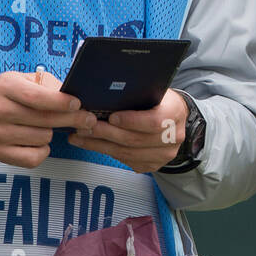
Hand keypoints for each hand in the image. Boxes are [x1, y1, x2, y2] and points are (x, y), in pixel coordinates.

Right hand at [0, 70, 96, 168]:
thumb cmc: (5, 94)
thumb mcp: (21, 79)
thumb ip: (46, 85)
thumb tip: (73, 100)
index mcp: (5, 87)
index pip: (36, 97)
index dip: (60, 102)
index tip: (77, 103)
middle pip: (45, 120)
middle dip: (72, 119)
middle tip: (87, 119)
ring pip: (43, 138)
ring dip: (52, 133)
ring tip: (46, 126)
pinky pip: (34, 158)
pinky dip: (42, 150)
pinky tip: (38, 141)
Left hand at [68, 87, 187, 173]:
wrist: (173, 118)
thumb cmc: (159, 100)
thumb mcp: (154, 90)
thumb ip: (136, 92)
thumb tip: (106, 90)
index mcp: (175, 114)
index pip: (154, 121)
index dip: (131, 121)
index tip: (111, 117)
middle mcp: (173, 138)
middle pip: (136, 140)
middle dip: (107, 133)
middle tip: (85, 126)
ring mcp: (164, 155)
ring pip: (128, 153)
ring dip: (100, 145)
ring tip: (80, 136)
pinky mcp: (153, 164)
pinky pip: (126, 161)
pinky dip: (106, 152)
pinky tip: (91, 143)